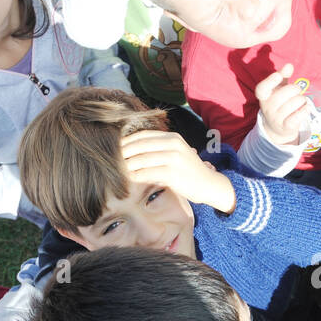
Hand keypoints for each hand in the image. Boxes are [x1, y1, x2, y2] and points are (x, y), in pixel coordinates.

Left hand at [121, 129, 235, 212]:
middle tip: (110, 160)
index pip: (143, 136)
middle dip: (123, 153)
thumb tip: (132, 151)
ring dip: (126, 166)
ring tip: (116, 171)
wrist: (210, 185)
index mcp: (172, 137)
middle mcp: (173, 144)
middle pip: (139, 146)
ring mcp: (173, 158)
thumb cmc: (189, 171)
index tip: (114, 149)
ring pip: (141, 159)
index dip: (127, 142)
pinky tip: (128, 179)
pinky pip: (146, 173)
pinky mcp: (172, 174)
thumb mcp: (177, 153)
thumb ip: (159, 149)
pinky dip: (134, 176)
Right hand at [255, 64, 310, 146]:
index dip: (270, 81)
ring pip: (295, 103)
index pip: (262, 89)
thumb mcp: (278, 89)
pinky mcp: (286, 126)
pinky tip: (306, 108)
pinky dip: (305, 110)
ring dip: (302, 100)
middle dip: (296, 89)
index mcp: (264, 96)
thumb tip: (289, 65)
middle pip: (285, 93)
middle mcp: (267, 107)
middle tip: (297, 92)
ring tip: (301, 102)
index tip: (278, 75)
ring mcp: (276, 118)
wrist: (277, 129)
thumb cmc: (279, 103)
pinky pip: (298, 116)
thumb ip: (283, 76)